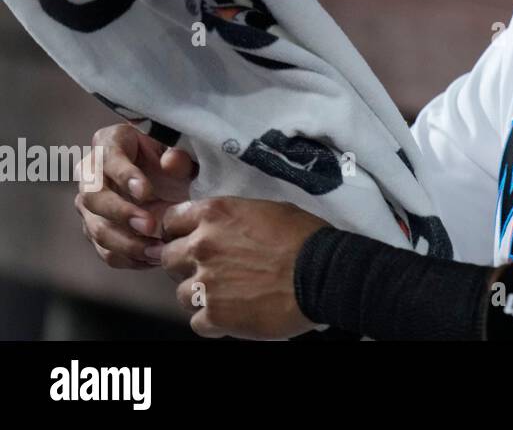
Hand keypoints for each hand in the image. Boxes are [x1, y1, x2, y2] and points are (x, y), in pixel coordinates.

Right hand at [74, 124, 195, 268]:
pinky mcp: (97, 229)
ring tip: (157, 249)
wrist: (169, 178)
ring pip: (96, 228)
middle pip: (92, 197)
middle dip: (121, 214)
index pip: (109, 158)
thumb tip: (170, 162)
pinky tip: (152, 258)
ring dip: (125, 243)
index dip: (125, 177)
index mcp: (109, 142)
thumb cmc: (173, 159)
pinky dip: (128, 258)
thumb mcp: (182, 152)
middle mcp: (90, 173)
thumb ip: (179, 156)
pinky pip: (105, 250)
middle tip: (150, 226)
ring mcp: (90, 205)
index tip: (146, 192)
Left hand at [160, 197, 327, 339]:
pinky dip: (213, 321)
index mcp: (215, 215)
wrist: (323, 273)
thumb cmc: (305, 238)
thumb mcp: (269, 210)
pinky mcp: (216, 315)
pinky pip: (197, 322)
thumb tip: (225, 228)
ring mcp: (205, 283)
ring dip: (200, 296)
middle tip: (210, 270)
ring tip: (228, 295)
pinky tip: (234, 313)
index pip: (171, 221)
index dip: (179, 232)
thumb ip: (235, 219)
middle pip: (168, 259)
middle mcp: (202, 246)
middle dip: (185, 265)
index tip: (187, 239)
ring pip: (181, 294)